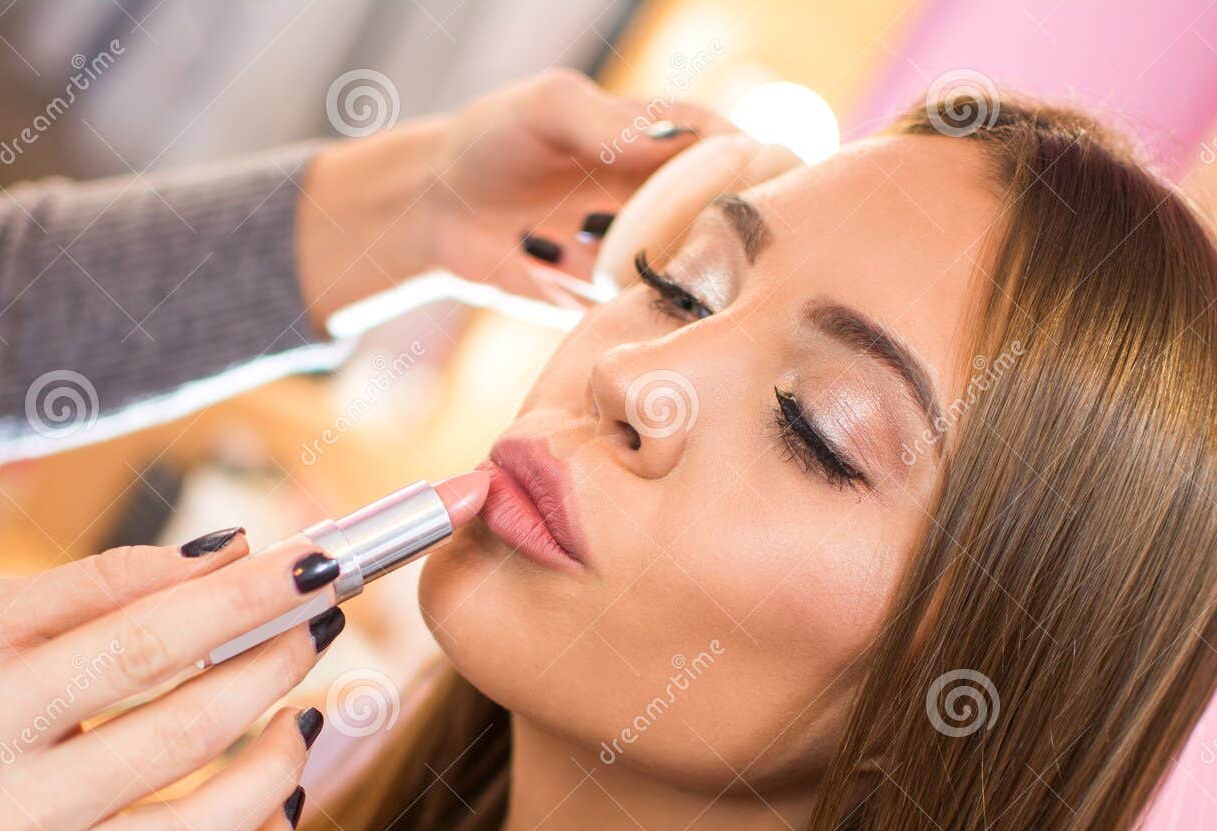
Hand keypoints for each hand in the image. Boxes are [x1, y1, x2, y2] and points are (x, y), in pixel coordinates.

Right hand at [0, 533, 339, 830]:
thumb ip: (106, 583)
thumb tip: (234, 554)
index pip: (140, 645)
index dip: (243, 601)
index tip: (315, 564)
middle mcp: (3, 815)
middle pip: (184, 733)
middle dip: (274, 665)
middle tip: (320, 623)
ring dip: (280, 765)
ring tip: (304, 715)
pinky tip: (281, 804)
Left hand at [297, 70, 734, 326]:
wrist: (439, 211)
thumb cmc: (492, 140)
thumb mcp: (546, 109)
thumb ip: (606, 122)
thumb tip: (671, 143)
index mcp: (669, 139)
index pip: (739, 151)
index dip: (767, 172)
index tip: (777, 198)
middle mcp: (671, 197)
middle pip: (736, 221)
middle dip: (750, 244)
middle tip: (756, 266)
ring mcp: (649, 252)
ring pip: (705, 274)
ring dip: (716, 292)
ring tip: (726, 306)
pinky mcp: (619, 301)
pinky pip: (656, 316)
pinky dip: (671, 324)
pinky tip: (682, 334)